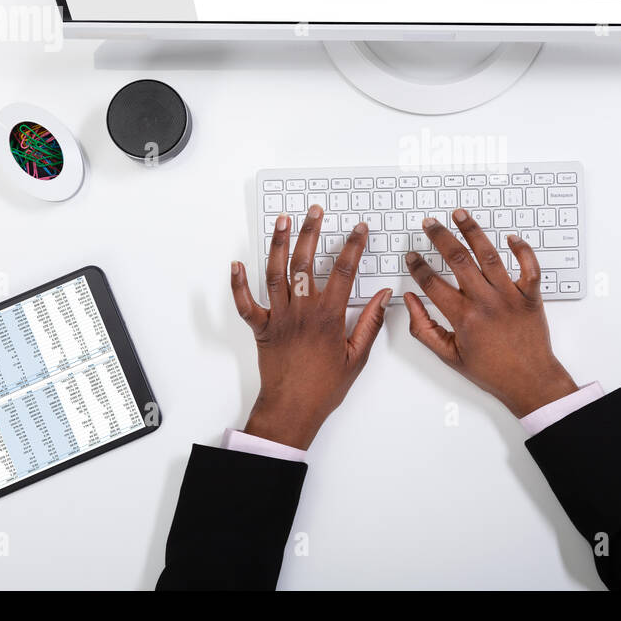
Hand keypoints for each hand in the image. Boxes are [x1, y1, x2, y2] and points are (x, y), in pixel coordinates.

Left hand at [230, 206, 389, 448]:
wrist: (292, 409)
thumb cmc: (324, 387)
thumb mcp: (357, 357)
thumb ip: (371, 323)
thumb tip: (384, 297)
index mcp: (328, 318)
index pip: (344, 272)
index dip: (353, 246)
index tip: (359, 229)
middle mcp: (302, 312)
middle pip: (305, 263)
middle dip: (311, 232)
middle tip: (315, 211)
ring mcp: (278, 318)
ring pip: (276, 273)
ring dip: (278, 244)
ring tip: (283, 221)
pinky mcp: (260, 329)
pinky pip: (246, 304)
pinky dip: (238, 284)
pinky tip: (236, 265)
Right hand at [402, 209, 576, 417]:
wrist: (529, 381)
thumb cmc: (491, 371)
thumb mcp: (449, 355)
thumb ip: (424, 328)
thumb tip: (411, 301)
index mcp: (463, 317)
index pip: (433, 283)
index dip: (418, 266)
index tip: (412, 256)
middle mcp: (486, 302)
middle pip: (458, 259)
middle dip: (440, 237)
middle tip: (429, 223)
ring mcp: (510, 296)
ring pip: (489, 255)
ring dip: (472, 231)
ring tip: (459, 214)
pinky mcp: (531, 296)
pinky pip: (529, 267)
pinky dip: (522, 249)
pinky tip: (511, 237)